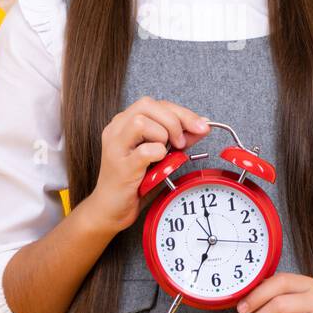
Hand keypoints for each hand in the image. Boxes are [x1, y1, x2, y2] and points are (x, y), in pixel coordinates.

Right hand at [83, 96, 209, 236]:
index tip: (201, 126)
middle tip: (182, 143)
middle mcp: (116, 130)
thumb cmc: (133, 182)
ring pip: (141, 122)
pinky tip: (158, 163)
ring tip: (165, 153)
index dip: (182, 112)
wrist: (111, 209)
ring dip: (162, 136)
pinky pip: (145, 151)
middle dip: (174, 121)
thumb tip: (202, 125)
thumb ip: (179, 138)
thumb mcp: (161, 155)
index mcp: (125, 122)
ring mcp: (116, 147)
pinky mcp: (121, 166)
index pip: (156, 104)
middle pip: (147, 105)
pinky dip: (158, 154)